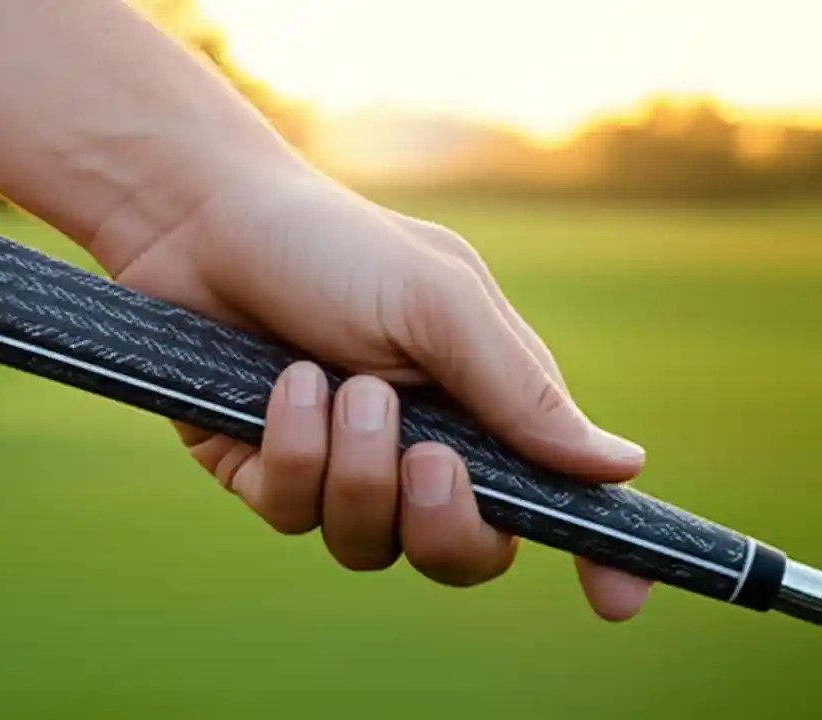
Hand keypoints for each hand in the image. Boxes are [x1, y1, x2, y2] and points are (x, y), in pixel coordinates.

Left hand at [108, 167, 650, 620]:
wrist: (206, 224)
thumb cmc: (332, 246)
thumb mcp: (437, 302)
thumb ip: (519, 389)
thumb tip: (620, 467)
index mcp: (479, 406)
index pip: (545, 500)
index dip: (590, 554)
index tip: (616, 596)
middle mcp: (414, 448)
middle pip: (458, 555)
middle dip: (446, 525)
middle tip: (427, 459)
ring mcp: (336, 468)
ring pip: (367, 545)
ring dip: (356, 469)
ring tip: (337, 384)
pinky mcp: (264, 474)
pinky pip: (290, 513)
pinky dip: (292, 450)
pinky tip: (284, 385)